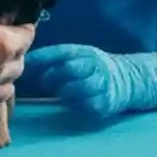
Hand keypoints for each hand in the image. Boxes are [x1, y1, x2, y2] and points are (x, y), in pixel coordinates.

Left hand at [24, 44, 156, 121]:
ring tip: (59, 92)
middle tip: (41, 81)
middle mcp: (95, 66)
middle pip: (69, 68)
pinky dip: (76, 105)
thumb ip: (59, 60)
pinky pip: (87, 105)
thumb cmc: (96, 69)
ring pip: (78, 88)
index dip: (42, 57)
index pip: (61, 51)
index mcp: (86, 52)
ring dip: (63, 90)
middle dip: (51, 75)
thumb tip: (27, 64)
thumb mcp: (82, 57)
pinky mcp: (107, 103)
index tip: (26, 62)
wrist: (131, 80)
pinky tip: (73, 103)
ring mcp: (102, 84)